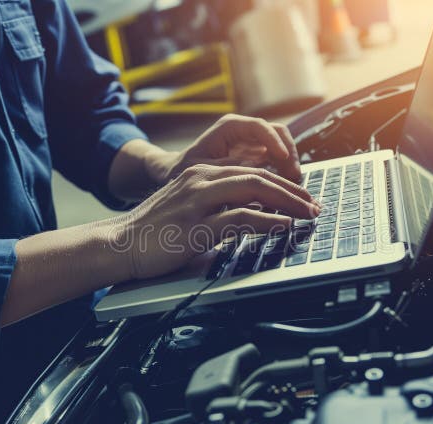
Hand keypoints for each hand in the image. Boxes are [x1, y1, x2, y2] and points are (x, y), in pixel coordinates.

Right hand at [109, 164, 317, 279]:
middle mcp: (201, 180)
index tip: (302, 196)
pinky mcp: (196, 225)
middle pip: (259, 175)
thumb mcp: (190, 210)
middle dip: (292, 190)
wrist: (119, 244)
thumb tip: (254, 214)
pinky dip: (266, 220)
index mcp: (201, 173)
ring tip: (308, 214)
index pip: (251, 170)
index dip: (281, 182)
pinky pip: (239, 218)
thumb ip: (219, 206)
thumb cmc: (154, 233)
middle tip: (314, 205)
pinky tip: (284, 225)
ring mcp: (198, 200)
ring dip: (287, 201)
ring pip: (254, 189)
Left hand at [154, 114, 301, 183]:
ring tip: (292, 185)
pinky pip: (278, 159)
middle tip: (293, 176)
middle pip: (277, 132)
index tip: (283, 158)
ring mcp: (252, 143)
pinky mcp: (257, 156)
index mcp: (228, 128)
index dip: (273, 141)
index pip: (258, 126)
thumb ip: (227, 168)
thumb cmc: (183, 170)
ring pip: (282, 144)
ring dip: (291, 163)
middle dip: (289, 152)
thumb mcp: (201, 170)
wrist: (176, 174)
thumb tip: (253, 172)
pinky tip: (285, 188)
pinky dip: (285, 171)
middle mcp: (243, 131)